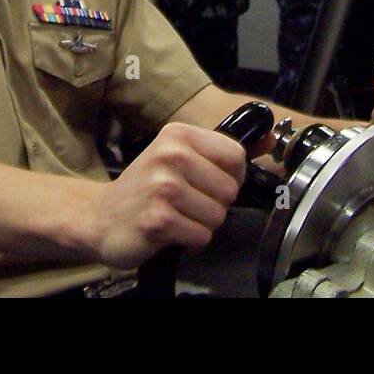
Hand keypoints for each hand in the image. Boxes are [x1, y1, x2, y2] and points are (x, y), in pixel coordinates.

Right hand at [87, 122, 244, 268]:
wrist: (101, 216)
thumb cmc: (146, 187)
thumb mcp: (178, 156)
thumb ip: (222, 150)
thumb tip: (272, 139)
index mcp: (178, 134)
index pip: (235, 155)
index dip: (230, 176)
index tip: (208, 182)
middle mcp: (171, 155)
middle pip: (230, 188)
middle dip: (215, 203)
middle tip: (187, 202)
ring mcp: (164, 187)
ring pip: (218, 214)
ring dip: (202, 223)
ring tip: (177, 215)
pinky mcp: (159, 219)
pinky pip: (202, 235)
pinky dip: (190, 239)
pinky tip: (170, 230)